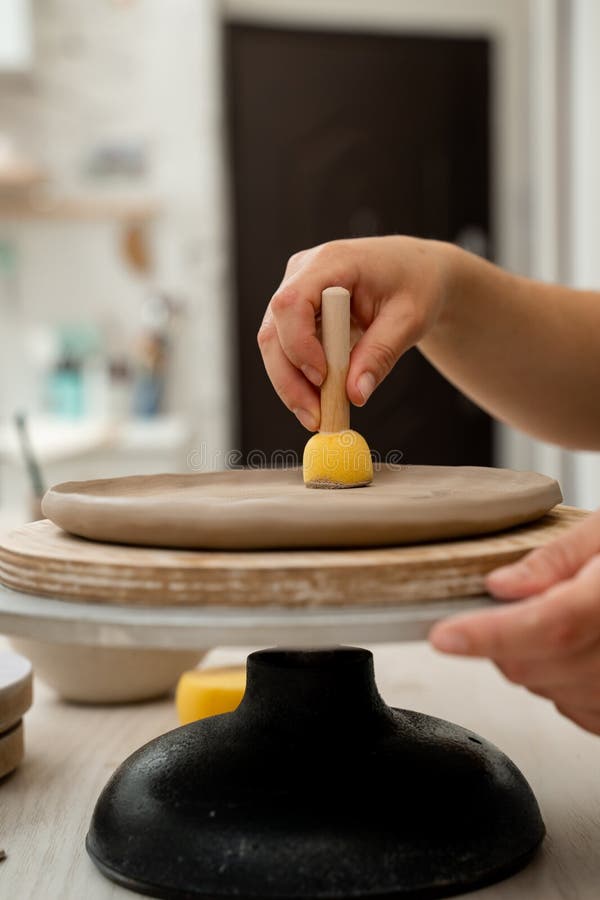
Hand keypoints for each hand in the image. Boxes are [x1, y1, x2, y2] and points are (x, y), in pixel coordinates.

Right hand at [258, 237, 455, 430]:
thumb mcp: (410, 320)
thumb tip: (355, 394)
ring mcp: (294, 292)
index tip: (322, 378)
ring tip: (319, 416)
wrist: (414, 271)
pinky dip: (299, 380)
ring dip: (291, 385)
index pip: (292, 302)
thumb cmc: (415, 284)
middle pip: (273, 330)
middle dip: (289, 379)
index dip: (299, 344)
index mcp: (331, 262)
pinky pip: (286, 351)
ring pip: (274, 346)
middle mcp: (302, 273)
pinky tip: (319, 402)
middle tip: (315, 417)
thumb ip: (381, 354)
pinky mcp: (296, 314)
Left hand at [430, 509, 599, 734]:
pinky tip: (578, 648)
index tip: (445, 636)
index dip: (490, 634)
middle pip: (534, 664)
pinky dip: (556, 679)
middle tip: (519, 600)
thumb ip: (555, 559)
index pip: (549, 626)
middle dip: (503, 636)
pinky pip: (570, 707)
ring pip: (543, 689)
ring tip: (563, 618)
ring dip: (529, 658)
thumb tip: (500, 586)